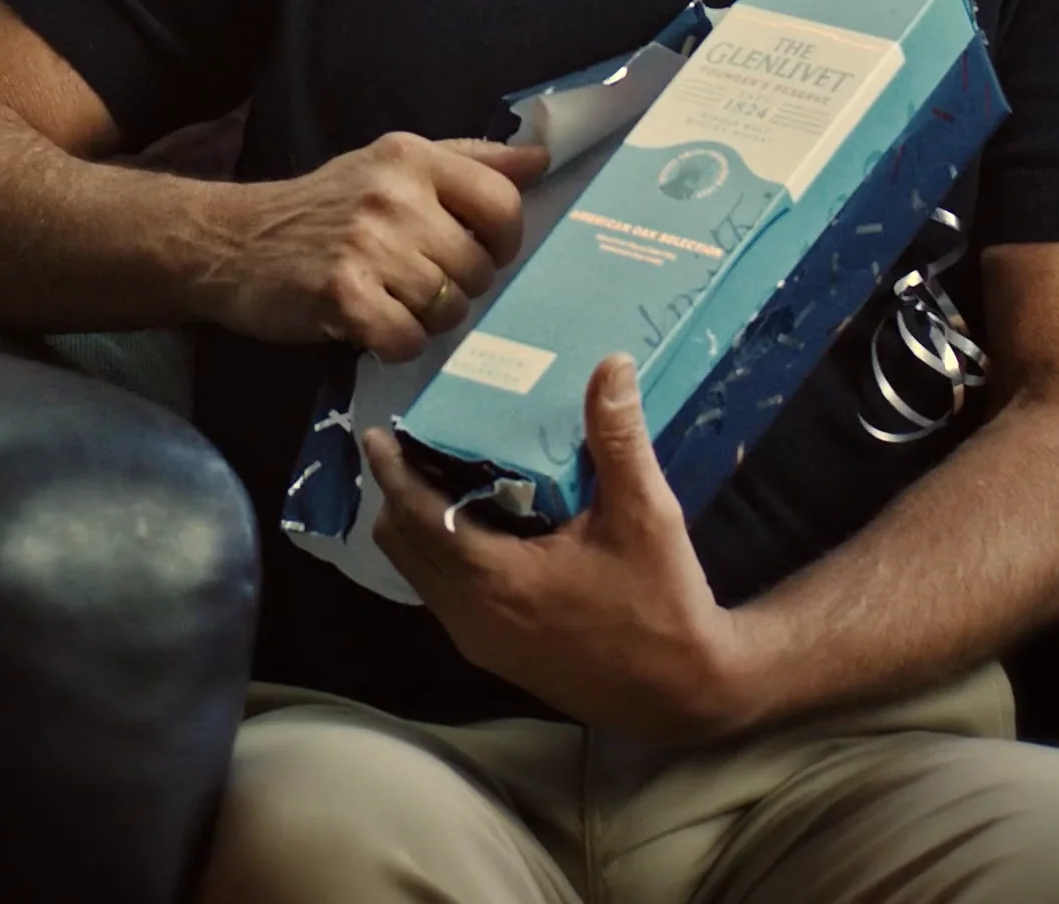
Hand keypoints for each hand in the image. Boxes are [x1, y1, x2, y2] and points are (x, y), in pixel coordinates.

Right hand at [188, 134, 544, 359]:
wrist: (231, 243)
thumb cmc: (323, 208)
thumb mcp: (391, 167)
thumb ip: (469, 162)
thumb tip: (542, 159)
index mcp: (413, 157)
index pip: (502, 204)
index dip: (502, 243)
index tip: (475, 254)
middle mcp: (393, 194)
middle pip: (477, 267)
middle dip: (457, 289)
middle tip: (416, 285)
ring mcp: (367, 244)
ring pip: (448, 307)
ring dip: (426, 320)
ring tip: (391, 304)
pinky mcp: (341, 293)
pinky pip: (407, 338)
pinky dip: (395, 344)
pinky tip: (370, 327)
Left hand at [365, 355, 765, 740]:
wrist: (684, 693)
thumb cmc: (662, 603)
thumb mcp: (644, 515)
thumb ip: (617, 439)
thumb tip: (610, 365)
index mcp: (496, 579)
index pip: (417, 516)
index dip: (392, 472)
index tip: (374, 433)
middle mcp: (472, 615)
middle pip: (402, 546)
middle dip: (398, 495)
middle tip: (412, 446)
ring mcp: (478, 642)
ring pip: (419, 574)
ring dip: (418, 528)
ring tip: (439, 478)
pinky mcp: (494, 656)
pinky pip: (442, 595)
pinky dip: (441, 557)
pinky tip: (476, 527)